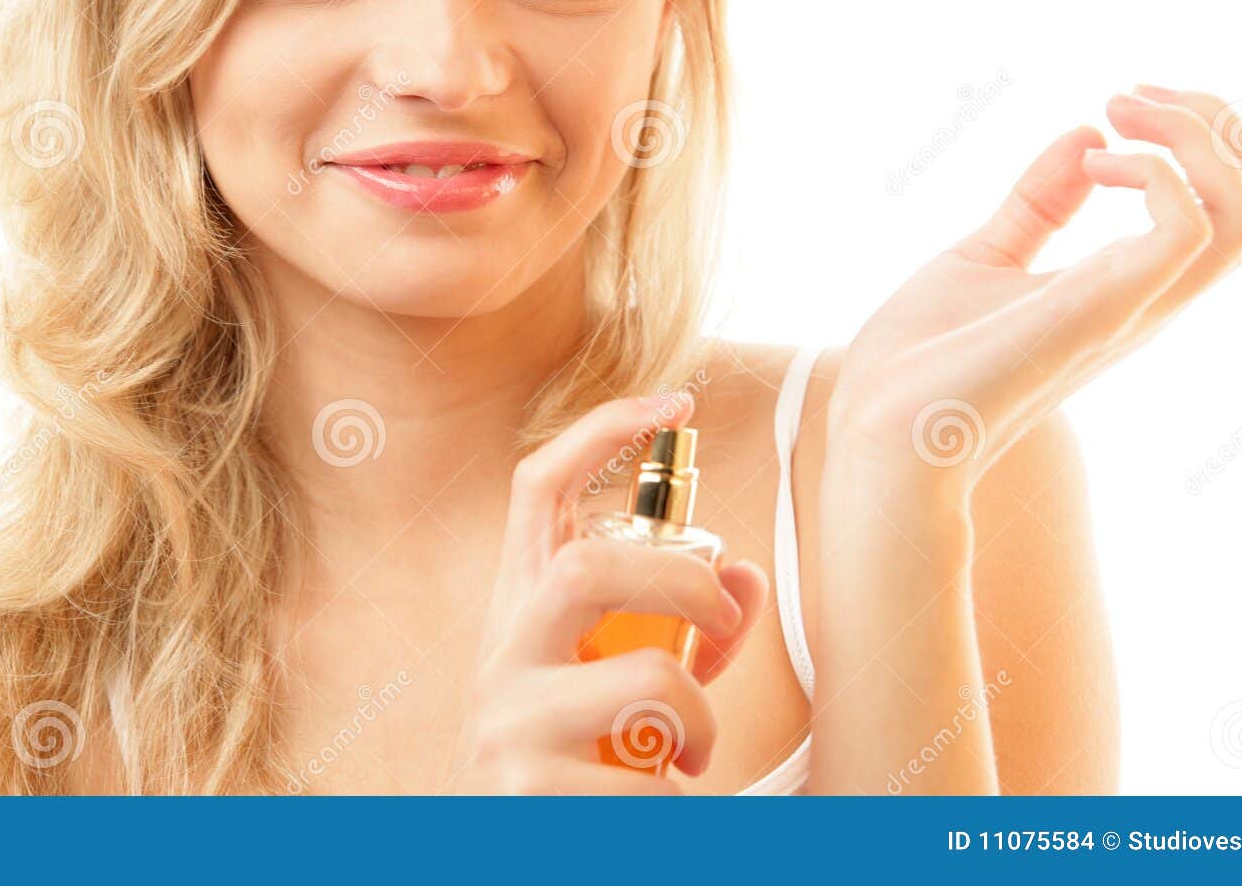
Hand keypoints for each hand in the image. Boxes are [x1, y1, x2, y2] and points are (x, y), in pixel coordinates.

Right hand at [439, 391, 770, 793]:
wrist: (494, 855)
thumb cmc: (573, 762)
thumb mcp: (618, 685)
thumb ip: (683, 634)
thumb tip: (747, 580)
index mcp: (519, 613)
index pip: (535, 489)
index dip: (600, 432)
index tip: (673, 401)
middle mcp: (501, 655)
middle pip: (585, 565)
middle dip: (681, 580)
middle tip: (721, 615)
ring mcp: (507, 723)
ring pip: (644, 681)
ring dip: (702, 719)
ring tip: (694, 756)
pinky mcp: (527, 794)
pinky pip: (648, 783)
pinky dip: (682, 799)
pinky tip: (662, 808)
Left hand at [826, 83, 1241, 505]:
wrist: (879, 426)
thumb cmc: (919, 360)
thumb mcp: (986, 258)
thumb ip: (1039, 204)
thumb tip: (1084, 136)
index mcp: (1129, 288)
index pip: (1236, 216)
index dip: (1206, 143)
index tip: (1122, 107)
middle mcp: (1147, 300)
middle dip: (1221, 127)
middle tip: (1132, 96)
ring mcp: (1130, 307)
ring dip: (1201, 139)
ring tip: (1119, 114)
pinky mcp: (1097, 309)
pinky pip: (1187, 229)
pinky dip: (1153, 172)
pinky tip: (1093, 164)